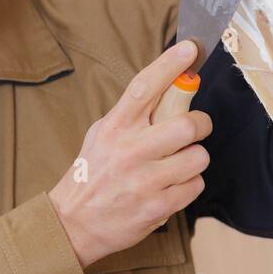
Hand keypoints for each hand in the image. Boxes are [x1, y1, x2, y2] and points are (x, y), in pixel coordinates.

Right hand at [48, 40, 211, 268]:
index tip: (190, 49)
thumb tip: (169, 89)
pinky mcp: (157, 207)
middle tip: (194, 129)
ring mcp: (144, 180)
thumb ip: (131, 116)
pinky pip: (195, 186)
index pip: (145, 88)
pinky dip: (189, 185)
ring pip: (198, 157)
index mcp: (115, 127)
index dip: (170, 65)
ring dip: (194, 159)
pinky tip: (170, 187)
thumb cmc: (90, 175)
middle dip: (200, 125)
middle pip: (187, 124)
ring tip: (177, 165)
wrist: (72, 223)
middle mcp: (130, 151)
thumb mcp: (101, 136)